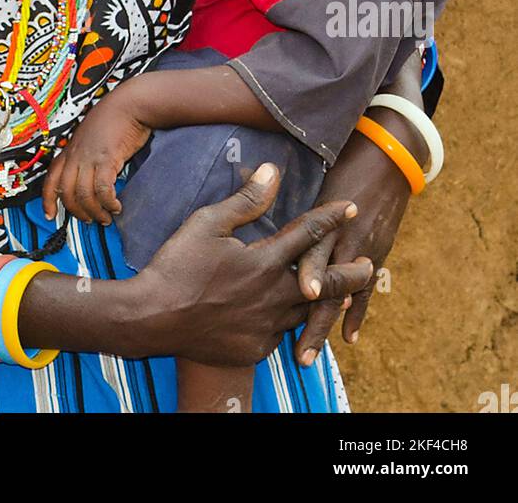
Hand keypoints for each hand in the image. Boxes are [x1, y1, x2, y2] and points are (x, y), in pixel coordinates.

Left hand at [42, 89, 151, 224]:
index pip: (51, 178)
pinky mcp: (106, 160)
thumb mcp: (91, 137)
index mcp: (70, 149)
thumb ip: (86, 154)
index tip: (50, 215)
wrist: (129, 104)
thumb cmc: (114, 118)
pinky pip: (102, 190)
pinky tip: (116, 206)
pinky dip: (108, 203)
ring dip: (95, 212)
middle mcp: (76, 155)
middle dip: (77, 212)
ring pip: (83, 195)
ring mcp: (89, 158)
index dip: (48, 200)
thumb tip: (90, 176)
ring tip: (106, 217)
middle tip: (90, 220)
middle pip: (66, 193)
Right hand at [133, 164, 372, 365]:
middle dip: (351, 274)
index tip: (350, 208)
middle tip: (370, 266)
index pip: (307, 234)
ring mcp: (265, 328)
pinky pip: (279, 334)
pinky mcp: (254, 350)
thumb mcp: (207, 224)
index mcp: (263, 262)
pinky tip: (283, 318)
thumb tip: (271, 171)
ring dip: (321, 303)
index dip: (331, 218)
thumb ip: (245, 201)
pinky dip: (286, 323)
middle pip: (324, 285)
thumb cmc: (176, 265)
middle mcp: (272, 297)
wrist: (152, 319)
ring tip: (337, 297)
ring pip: (304, 314)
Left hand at [294, 129, 411, 365]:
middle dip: (311, 318)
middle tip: (295, 351)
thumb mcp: (315, 176)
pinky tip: (349, 338)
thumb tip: (249, 184)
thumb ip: (280, 188)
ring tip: (307, 354)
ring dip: (324, 325)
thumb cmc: (344, 164)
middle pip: (326, 285)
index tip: (302, 292)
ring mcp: (362, 251)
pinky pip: (366, 292)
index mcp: (326, 219)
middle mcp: (344, 240)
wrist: (386, 157)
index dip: (310, 269)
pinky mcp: (375, 255)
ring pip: (341, 296)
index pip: (315, 248)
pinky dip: (357, 314)